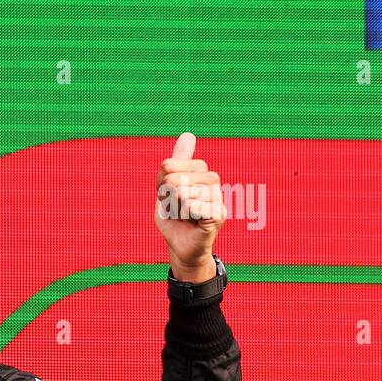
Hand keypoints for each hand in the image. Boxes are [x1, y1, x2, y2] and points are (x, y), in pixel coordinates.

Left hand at [155, 132, 225, 278]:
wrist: (180, 246)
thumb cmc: (174, 217)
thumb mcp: (166, 187)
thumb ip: (175, 163)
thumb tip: (188, 134)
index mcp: (200, 172)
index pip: (171, 166)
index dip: (162, 183)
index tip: (168, 195)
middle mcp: (212, 182)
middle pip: (178, 178)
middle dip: (168, 196)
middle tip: (175, 207)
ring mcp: (217, 197)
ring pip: (185, 192)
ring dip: (175, 208)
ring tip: (182, 214)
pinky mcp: (219, 215)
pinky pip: (196, 206)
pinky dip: (185, 213)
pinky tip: (189, 219)